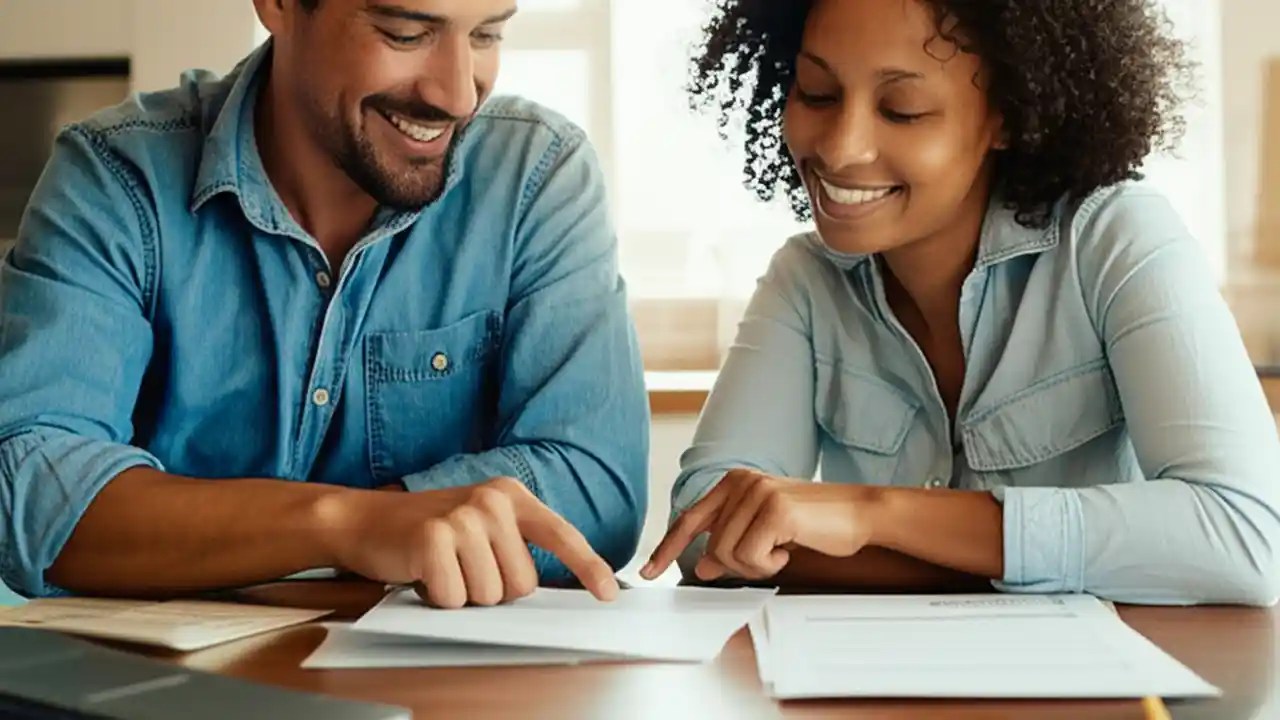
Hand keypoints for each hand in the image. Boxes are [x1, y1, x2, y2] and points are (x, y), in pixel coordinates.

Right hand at [323, 477, 618, 608]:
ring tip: (443, 568)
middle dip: (493, 590)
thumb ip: (513, 548)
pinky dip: (438, 597)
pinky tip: (423, 572)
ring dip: (463, 594)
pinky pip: (455, 597)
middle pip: (521, 584)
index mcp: (511, 496)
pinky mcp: (433, 538)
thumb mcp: (479, 526)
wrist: (364, 520)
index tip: (608, 593)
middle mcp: (492, 501)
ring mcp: (462, 517)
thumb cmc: (428, 532)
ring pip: (489, 595)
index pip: (560, 535)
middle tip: (462, 568)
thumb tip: (544, 590)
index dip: (588, 567)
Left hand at [641, 470, 875, 581]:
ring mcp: (758, 493)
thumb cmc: (815, 523)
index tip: (648, 572)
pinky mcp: (775, 510)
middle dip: (737, 565)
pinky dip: (770, 564)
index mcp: (734, 481)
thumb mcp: (765, 532)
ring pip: (729, 554)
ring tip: (781, 550)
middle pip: (712, 546)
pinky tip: (789, 549)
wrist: (860, 513)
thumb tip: (702, 564)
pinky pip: (751, 557)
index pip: (691, 519)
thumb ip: (731, 542)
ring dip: (756, 565)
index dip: (667, 547)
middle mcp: (742, 481)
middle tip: (769, 558)